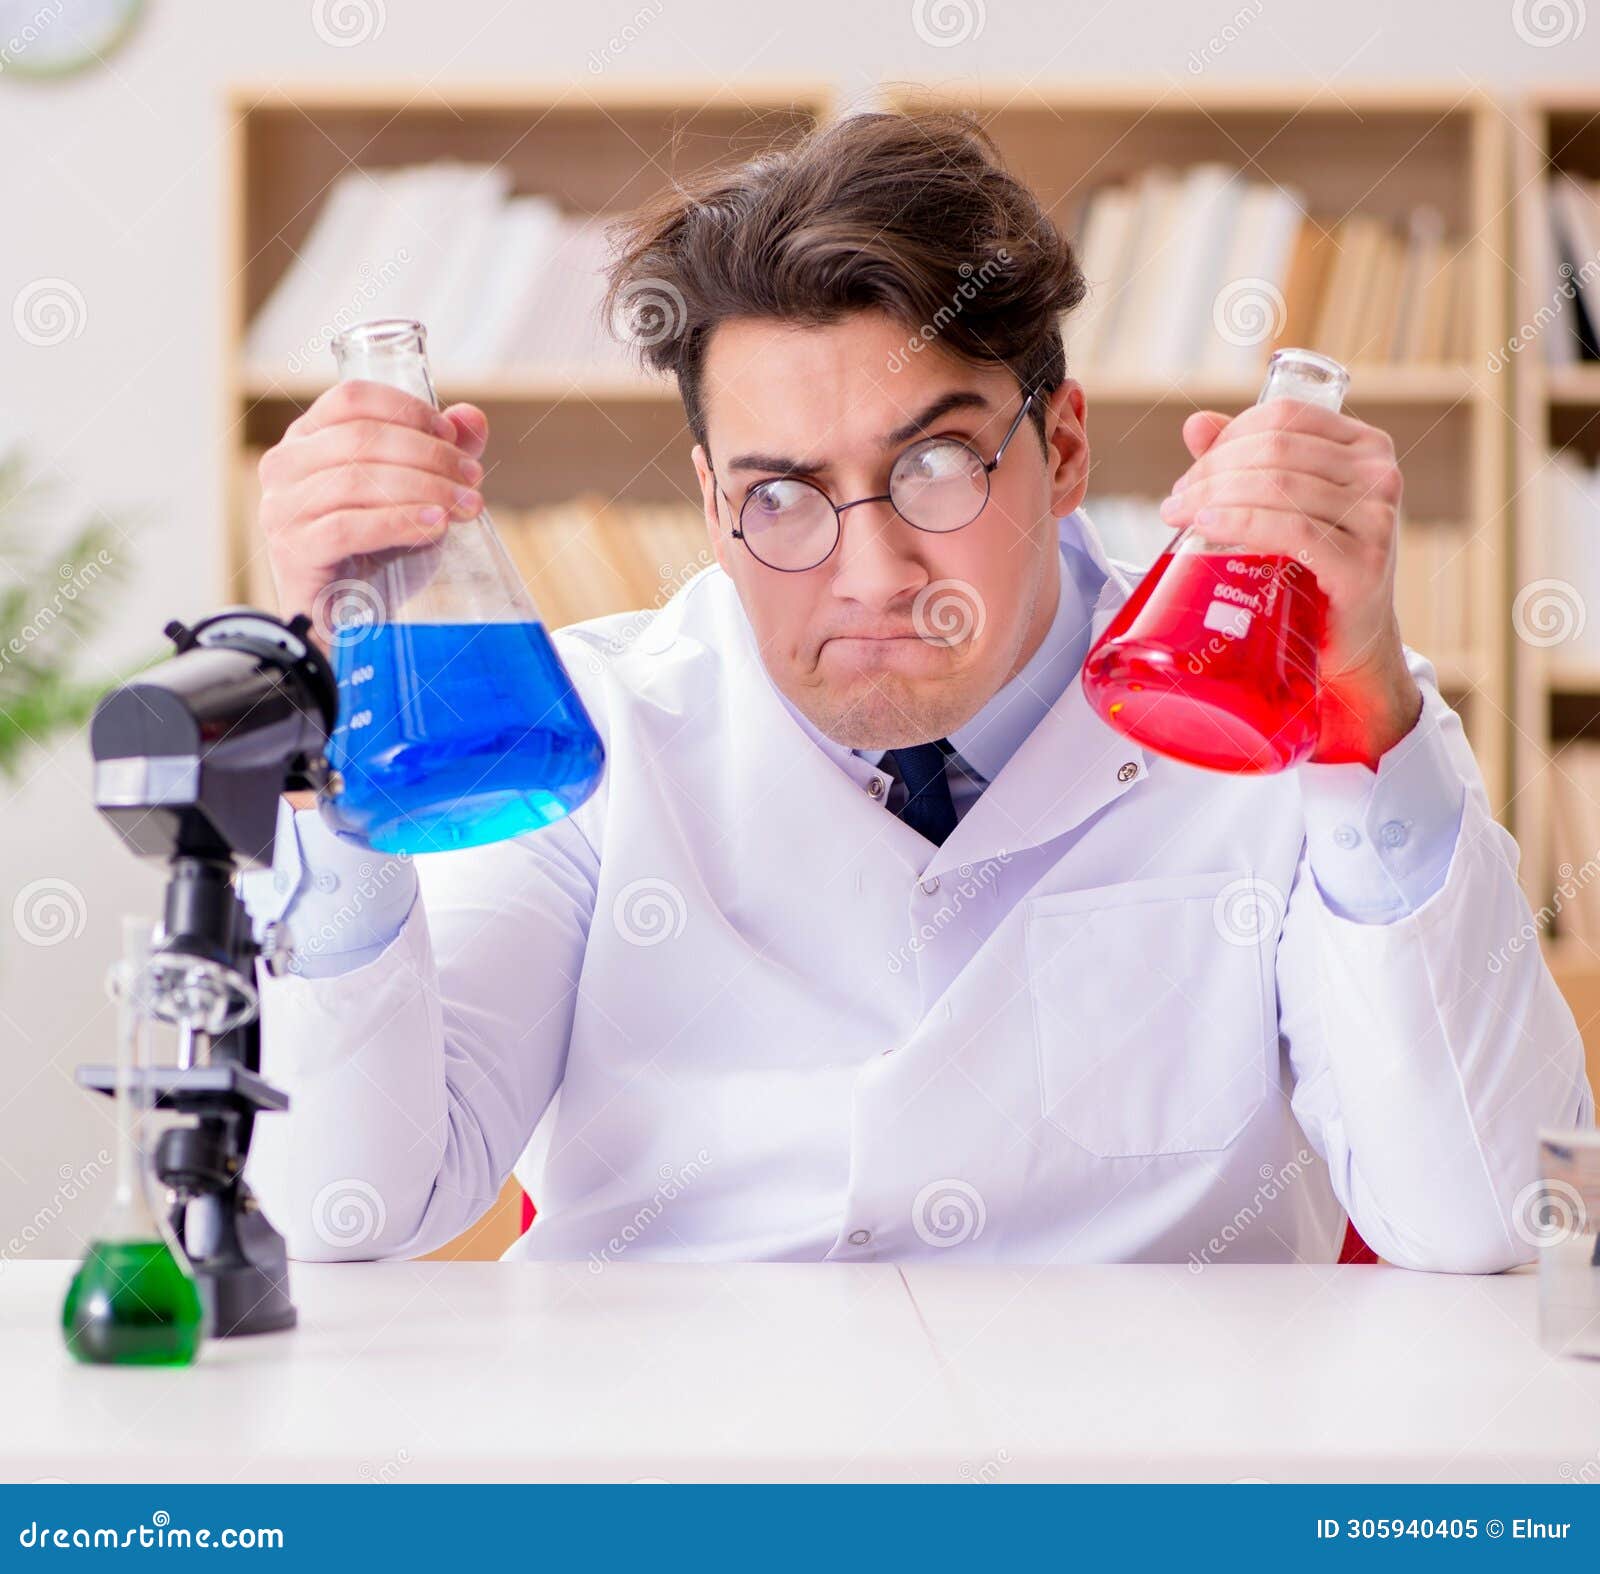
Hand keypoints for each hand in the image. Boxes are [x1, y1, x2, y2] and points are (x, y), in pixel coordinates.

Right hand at [257, 381, 489, 642]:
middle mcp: (286, 465)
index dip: (407, 410)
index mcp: (309, 439)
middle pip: (361, 438)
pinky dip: (399, 522)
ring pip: (357, 480)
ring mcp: (282, 508)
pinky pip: (347, 526)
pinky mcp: (292, 550)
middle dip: (429, 455)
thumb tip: (473, 418)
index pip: (352, 399)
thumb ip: (441, 455)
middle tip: (473, 478)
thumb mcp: (417, 497)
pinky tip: (437, 527)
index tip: (451, 437)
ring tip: (466, 506)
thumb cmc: (379, 553)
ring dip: (423, 488)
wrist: (351, 622)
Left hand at [1157, 399, 1421, 766]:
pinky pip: (1292, 528)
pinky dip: (1241, 523)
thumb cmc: (1311, 569)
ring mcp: (1377, 519)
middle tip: (1177, 504)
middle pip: (1274, 450)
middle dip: (1212, 472)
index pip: (1282, 417)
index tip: (1191, 477)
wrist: (1348, 643)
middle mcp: (1379, 474)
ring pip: (1278, 485)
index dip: (1227, 439)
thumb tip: (1196, 423)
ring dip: (1214, 497)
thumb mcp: (1283, 506)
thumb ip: (1244, 460)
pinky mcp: (1364, 565)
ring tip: (1180, 518)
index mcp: (1363, 446)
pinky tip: (1208, 528)